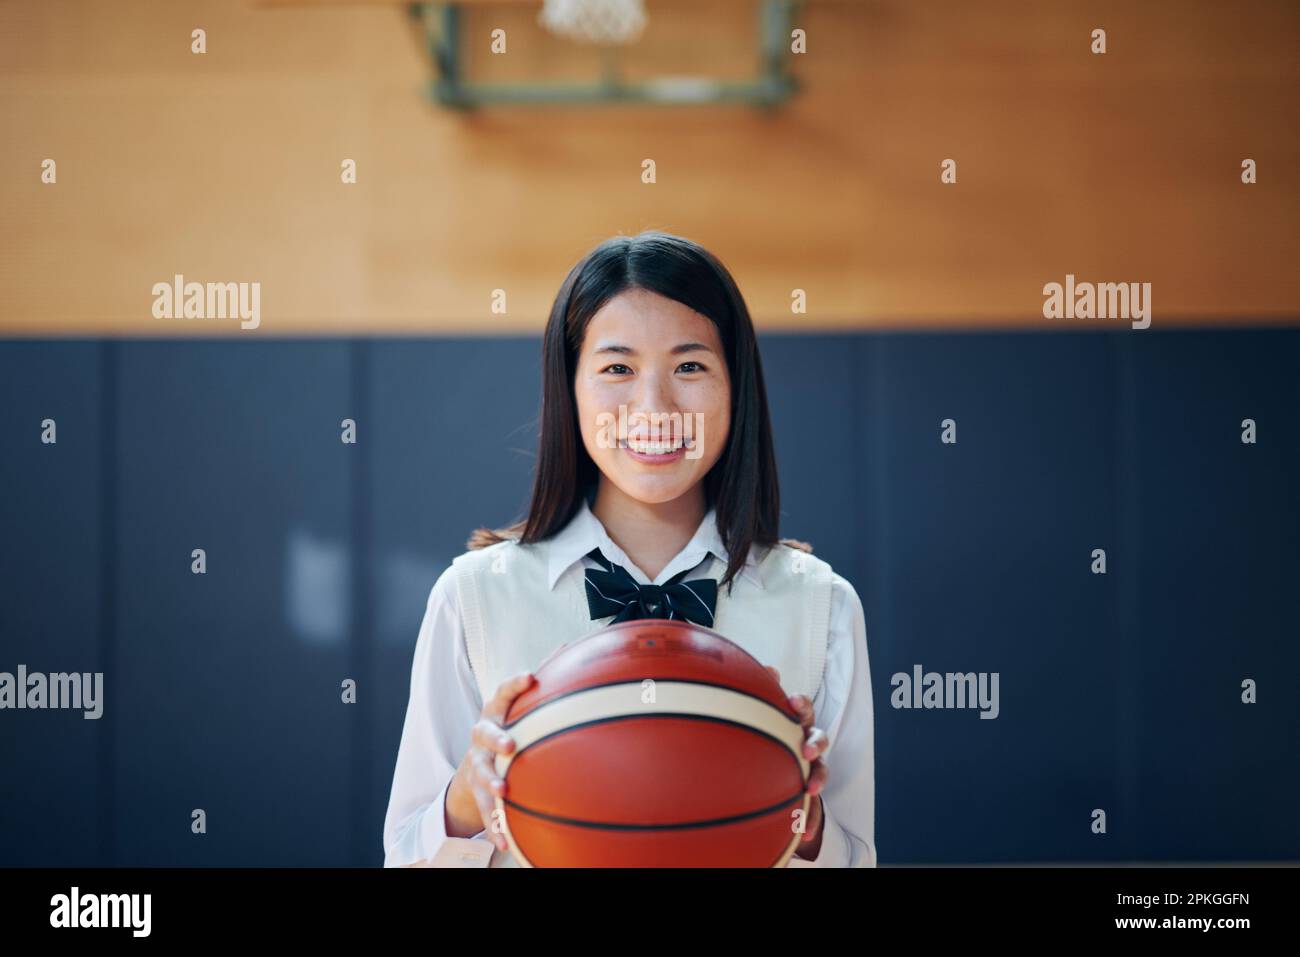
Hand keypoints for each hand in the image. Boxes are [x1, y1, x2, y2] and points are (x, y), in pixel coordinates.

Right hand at [445, 671, 536, 850]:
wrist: (472, 768)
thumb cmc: (507, 728)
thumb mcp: (518, 706)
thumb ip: (544, 680)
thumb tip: (572, 645)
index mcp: (495, 712)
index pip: (503, 692)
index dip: (515, 684)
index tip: (531, 676)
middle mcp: (481, 736)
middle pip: (484, 733)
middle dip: (496, 737)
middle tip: (510, 744)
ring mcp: (476, 765)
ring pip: (480, 773)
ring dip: (491, 782)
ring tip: (503, 791)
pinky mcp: (477, 792)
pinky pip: (485, 810)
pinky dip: (495, 826)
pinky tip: (504, 840)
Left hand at [765, 665, 828, 857]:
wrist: (765, 774)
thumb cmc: (762, 738)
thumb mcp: (756, 719)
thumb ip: (758, 698)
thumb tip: (761, 670)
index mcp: (792, 721)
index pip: (801, 707)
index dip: (800, 704)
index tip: (791, 703)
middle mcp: (805, 741)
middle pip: (818, 736)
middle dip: (814, 742)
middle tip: (805, 749)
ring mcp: (810, 766)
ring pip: (821, 770)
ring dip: (818, 778)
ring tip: (809, 790)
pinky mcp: (808, 790)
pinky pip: (813, 806)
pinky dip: (809, 818)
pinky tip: (803, 832)